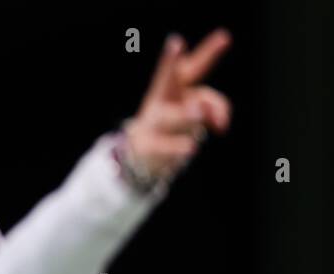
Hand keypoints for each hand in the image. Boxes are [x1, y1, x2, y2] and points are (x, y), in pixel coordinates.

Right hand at [124, 29, 231, 183]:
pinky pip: (166, 145)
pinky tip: (191, 148)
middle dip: (170, 63)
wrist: (140, 152)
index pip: (191, 68)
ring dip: (185, 114)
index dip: (205, 52)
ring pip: (172, 116)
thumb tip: (219, 122)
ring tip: (198, 113)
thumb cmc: (174, 124)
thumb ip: (214, 105)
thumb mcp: (196, 110)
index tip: (211, 36)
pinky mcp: (148, 145)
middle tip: (175, 43)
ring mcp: (154, 122)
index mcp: (174, 88)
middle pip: (167, 81)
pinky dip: (178, 146)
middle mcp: (161, 101)